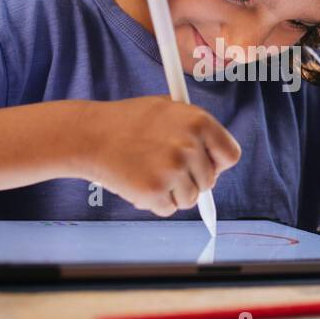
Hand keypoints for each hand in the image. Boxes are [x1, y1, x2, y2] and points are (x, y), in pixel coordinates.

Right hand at [82, 96, 240, 215]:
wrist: (89, 135)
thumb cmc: (126, 122)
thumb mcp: (165, 109)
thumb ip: (193, 130)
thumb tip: (216, 156)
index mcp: (198, 121)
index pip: (230, 155)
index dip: (218, 163)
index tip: (206, 166)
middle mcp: (190, 145)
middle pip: (209, 181)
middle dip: (190, 180)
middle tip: (164, 168)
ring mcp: (173, 170)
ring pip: (189, 198)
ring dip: (172, 193)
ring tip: (147, 172)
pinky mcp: (155, 191)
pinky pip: (168, 209)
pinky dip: (154, 203)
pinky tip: (137, 183)